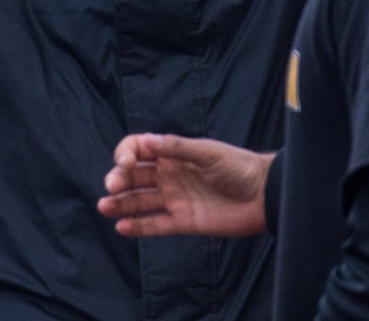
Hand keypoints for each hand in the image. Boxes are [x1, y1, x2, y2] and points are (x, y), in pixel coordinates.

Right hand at [96, 133, 272, 238]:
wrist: (263, 196)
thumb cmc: (239, 167)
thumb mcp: (209, 153)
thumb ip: (178, 148)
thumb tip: (147, 142)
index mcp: (174, 154)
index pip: (139, 149)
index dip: (127, 154)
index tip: (125, 162)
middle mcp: (170, 175)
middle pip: (135, 176)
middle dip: (119, 179)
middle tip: (113, 187)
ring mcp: (175, 199)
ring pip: (140, 201)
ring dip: (121, 203)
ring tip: (105, 207)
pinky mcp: (183, 221)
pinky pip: (155, 225)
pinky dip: (138, 226)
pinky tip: (122, 227)